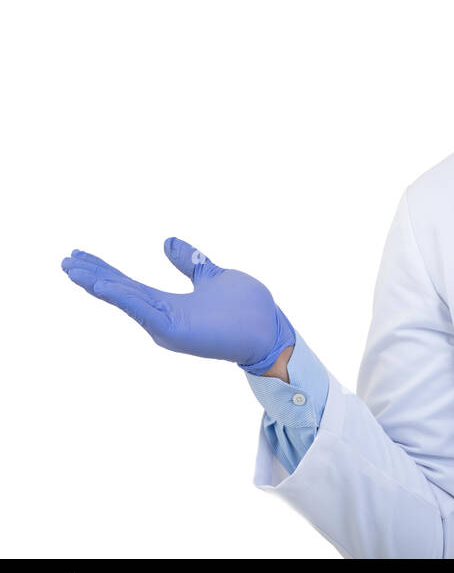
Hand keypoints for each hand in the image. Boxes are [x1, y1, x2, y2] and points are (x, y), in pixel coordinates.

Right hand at [61, 238, 295, 373]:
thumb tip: (167, 241)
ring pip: (127, 300)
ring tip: (74, 270)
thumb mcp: (211, 276)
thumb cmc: (245, 308)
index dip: (103, 269)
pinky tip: (103, 286)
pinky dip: (124, 299)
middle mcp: (161, 317)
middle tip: (65, 261)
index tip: (79, 254)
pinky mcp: (177, 331)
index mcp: (167, 305)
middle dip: (92, 276)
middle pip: (120, 292)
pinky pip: (145, 312)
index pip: (127, 284)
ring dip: (100, 284)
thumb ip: (189, 262)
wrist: (268, 329)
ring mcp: (167, 326)